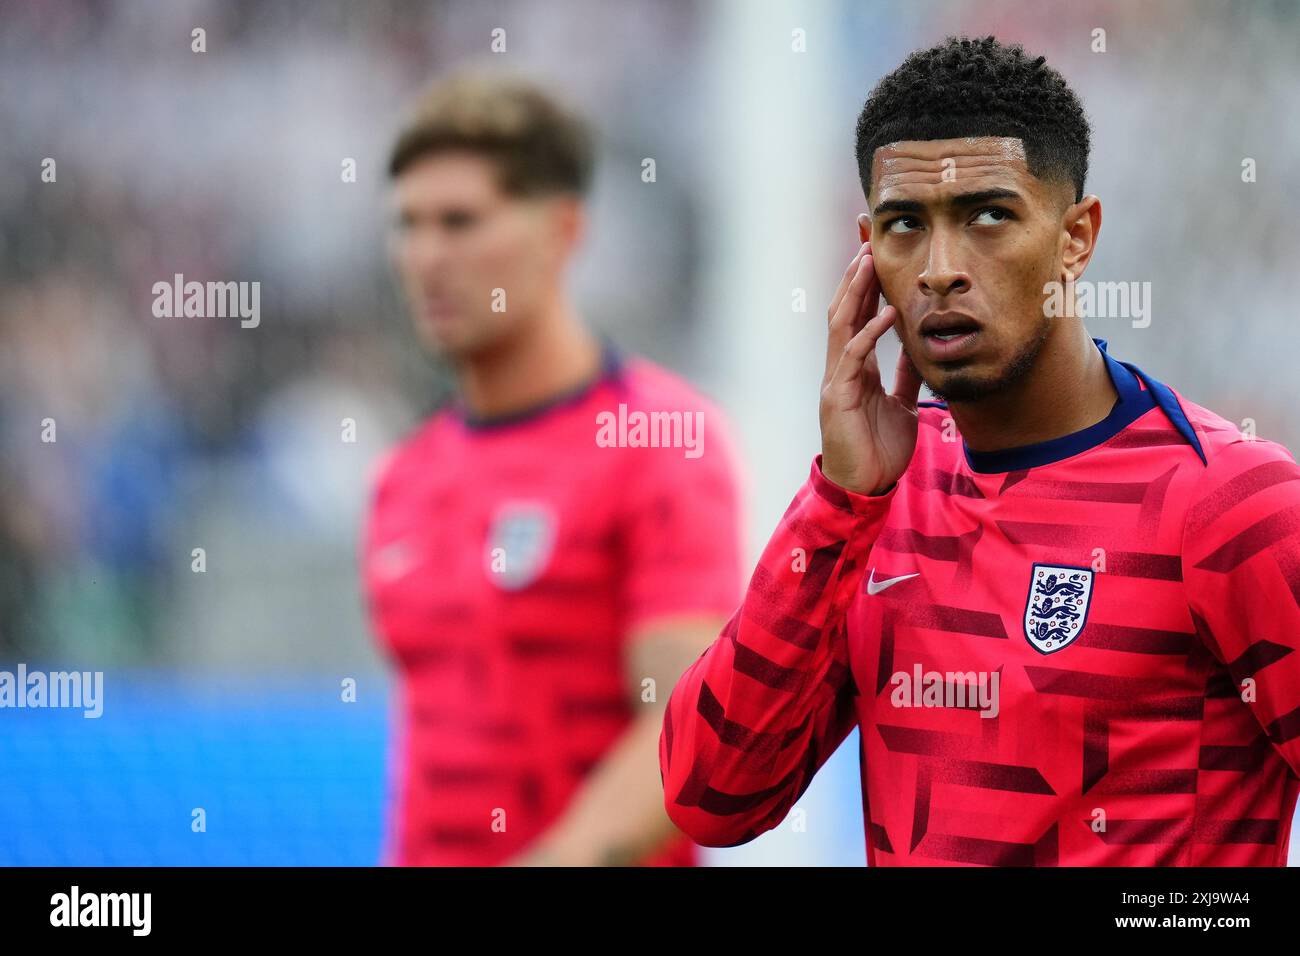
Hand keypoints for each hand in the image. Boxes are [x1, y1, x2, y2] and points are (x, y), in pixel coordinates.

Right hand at [819, 241, 922, 495]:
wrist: (864, 489)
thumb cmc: (879, 451)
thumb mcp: (902, 405)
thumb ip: (905, 376)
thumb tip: (918, 347)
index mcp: (855, 369)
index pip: (858, 316)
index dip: (866, 285)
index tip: (876, 253)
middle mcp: (841, 368)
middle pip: (844, 310)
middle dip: (855, 275)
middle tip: (868, 240)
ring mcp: (836, 380)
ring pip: (841, 324)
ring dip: (856, 291)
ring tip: (869, 261)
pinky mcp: (837, 397)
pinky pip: (854, 356)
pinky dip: (870, 332)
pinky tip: (888, 313)